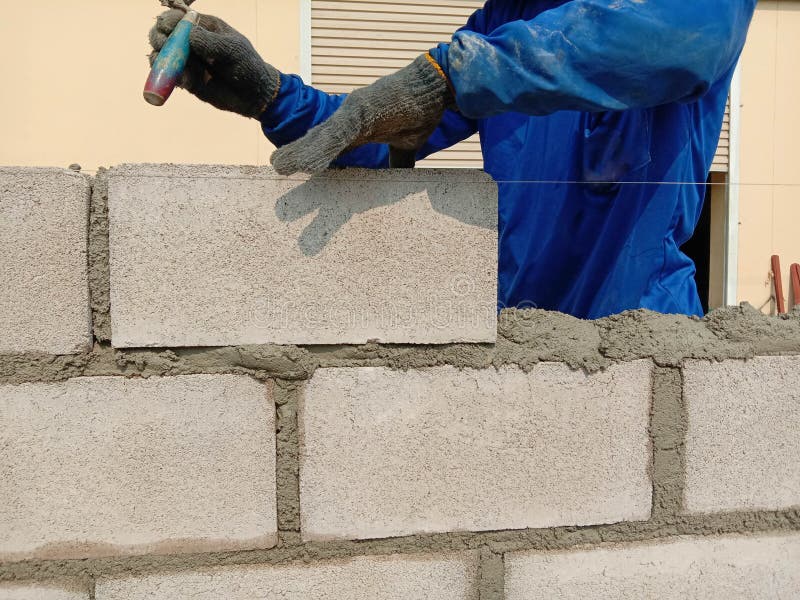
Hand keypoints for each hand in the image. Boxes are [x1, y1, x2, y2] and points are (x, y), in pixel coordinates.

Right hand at [149, 9, 280, 117]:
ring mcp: (187, 61)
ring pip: (162, 54)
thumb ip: (211, 42)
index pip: (178, 17)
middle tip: (164, 46)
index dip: (169, 21)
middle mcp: (191, 42)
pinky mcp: (185, 79)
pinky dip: (169, 77)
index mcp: (203, 26)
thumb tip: (189, 35)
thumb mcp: (233, 50)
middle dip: (159, 38)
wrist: (253, 96)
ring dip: (161, 59)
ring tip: (171, 66)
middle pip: (163, 33)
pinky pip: (168, 76)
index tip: (167, 29)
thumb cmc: (248, 66)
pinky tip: (183, 82)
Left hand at [271, 54, 453, 174]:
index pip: (330, 147)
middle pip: (320, 142)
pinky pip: (339, 134)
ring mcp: (354, 114)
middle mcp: (351, 120)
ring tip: (281, 166)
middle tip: (277, 169)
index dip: (312, 157)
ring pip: (323, 137)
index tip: (293, 170)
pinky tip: (308, 163)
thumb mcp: (407, 144)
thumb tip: (400, 179)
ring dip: (302, 152)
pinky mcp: (362, 110)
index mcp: (359, 129)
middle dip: (298, 156)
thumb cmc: (421, 110)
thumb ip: (398, 161)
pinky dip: (323, 148)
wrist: (436, 87)